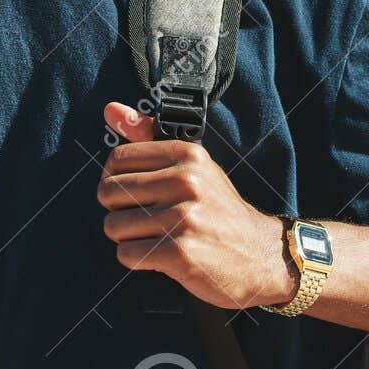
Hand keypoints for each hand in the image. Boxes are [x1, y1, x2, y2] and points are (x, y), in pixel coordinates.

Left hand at [98, 101, 298, 310]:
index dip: (115, 178)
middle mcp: (186, 181)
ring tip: (153, 237)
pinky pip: (126, 254)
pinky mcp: (179, 253)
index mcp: (187, 154)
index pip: (117, 159)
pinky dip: (137, 258)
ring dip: (127, 237)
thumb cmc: (218, 209)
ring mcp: (183, 218)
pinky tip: (160, 255)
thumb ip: (149, 137)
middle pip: (109, 193)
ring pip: (114, 225)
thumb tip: (110, 109)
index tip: (132, 191)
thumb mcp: (193, 166)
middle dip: (118, 210)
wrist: (260, 255)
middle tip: (144, 219)